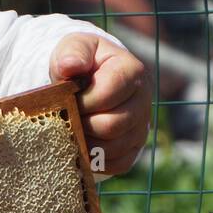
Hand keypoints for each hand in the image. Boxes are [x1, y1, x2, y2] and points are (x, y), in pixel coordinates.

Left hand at [49, 33, 150, 176]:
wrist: (88, 83)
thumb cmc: (80, 65)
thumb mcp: (74, 48)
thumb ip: (73, 52)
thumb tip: (69, 66)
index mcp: (132, 71)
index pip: (109, 94)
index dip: (83, 101)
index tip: (69, 99)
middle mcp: (143, 99)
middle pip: (111, 125)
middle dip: (83, 125)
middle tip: (69, 118)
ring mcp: (142, 126)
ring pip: (113, 148)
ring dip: (87, 144)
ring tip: (73, 131)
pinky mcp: (134, 148)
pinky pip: (117, 164)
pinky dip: (96, 161)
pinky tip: (83, 146)